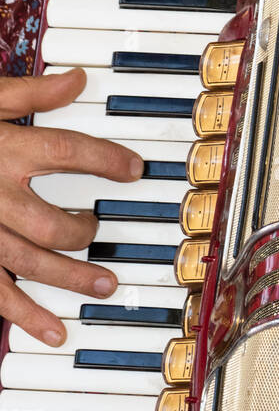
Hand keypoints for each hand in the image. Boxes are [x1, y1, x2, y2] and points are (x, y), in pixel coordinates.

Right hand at [0, 69, 143, 346]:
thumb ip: (30, 93)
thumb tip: (76, 80)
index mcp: (5, 150)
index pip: (69, 153)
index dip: (107, 160)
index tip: (133, 169)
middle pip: (51, 223)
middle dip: (84, 231)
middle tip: (98, 228)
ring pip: (30, 263)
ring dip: (70, 277)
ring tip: (104, 286)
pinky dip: (25, 315)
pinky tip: (52, 330)